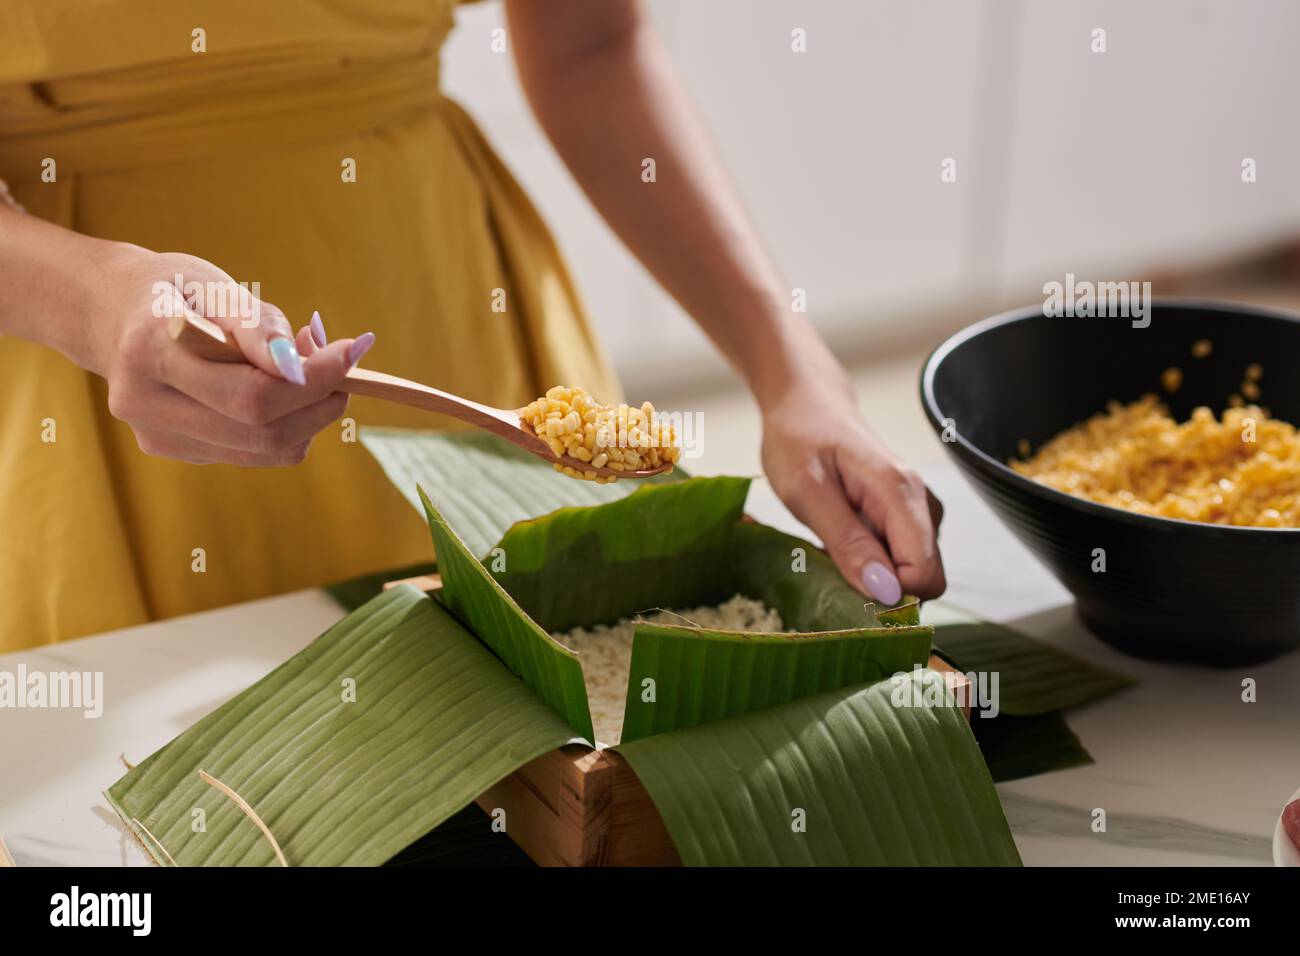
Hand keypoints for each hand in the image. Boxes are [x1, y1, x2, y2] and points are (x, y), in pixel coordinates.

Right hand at [83, 244, 372, 465]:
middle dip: (320, 401)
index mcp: (150, 354)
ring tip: (309, 371)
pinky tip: (281, 390)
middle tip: (342, 365)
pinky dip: (287, 425)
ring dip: (310, 416)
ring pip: (265, 450)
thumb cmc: (175, 293)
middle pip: (262, 431)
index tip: (351, 351)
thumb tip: (301, 368)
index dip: (314, 380)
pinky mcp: (176, 451)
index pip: (251, 394)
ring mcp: (158, 436)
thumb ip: (258, 327)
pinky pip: (255, 452)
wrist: (115, 316)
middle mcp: (145, 404)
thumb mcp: (215, 288)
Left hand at [760, 379, 945, 605]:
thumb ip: (847, 542)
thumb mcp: (807, 492)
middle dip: (885, 590)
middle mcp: (921, 503)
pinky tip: (841, 542)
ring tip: (831, 548)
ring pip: (914, 571)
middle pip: (927, 577)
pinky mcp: (907, 516)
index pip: (924, 572)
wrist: (806, 404)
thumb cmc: (798, 440)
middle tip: (833, 570)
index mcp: (900, 493)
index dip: (890, 595)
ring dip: (875, 576)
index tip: (847, 589)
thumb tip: (885, 592)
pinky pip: (902, 558)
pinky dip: (873, 562)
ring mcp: (917, 509)